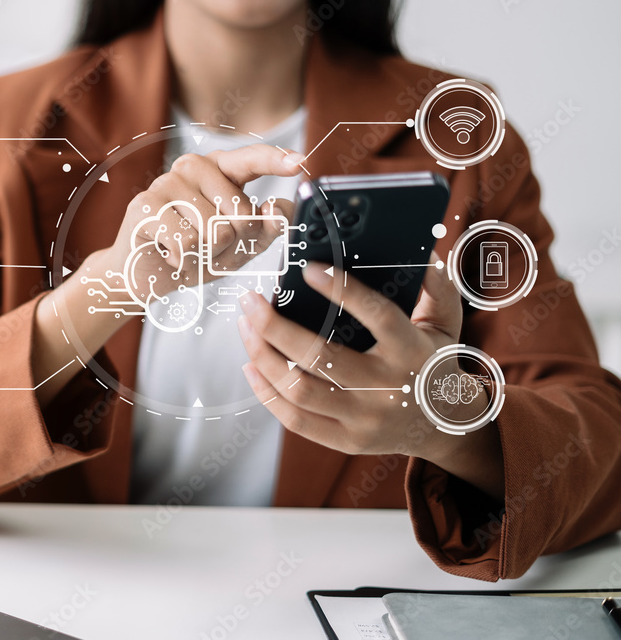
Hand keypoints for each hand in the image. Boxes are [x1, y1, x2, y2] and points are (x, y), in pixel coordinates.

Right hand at [103, 144, 302, 302]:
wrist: (146, 275)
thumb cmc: (195, 254)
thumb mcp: (241, 246)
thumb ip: (267, 228)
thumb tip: (280, 210)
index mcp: (221, 169)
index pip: (253, 160)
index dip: (275, 160)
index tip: (300, 163)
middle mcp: (194, 167)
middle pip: (241, 214)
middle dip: (230, 246)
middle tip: (205, 248)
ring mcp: (168, 181)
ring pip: (216, 232)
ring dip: (205, 256)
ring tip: (186, 252)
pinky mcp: (146, 204)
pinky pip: (188, 243)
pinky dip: (184, 261)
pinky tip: (169, 254)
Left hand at [237, 254, 504, 498]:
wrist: (445, 426)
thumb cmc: (435, 363)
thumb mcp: (447, 322)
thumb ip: (437, 286)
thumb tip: (421, 251)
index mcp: (412, 351)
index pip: (377, 315)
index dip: (343, 290)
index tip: (309, 268)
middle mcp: (387, 388)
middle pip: (319, 358)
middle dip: (274, 327)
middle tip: (250, 301)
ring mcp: (365, 419)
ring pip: (299, 390)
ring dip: (264, 356)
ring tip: (245, 328)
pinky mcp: (346, 441)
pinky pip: (295, 420)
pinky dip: (266, 392)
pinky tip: (252, 365)